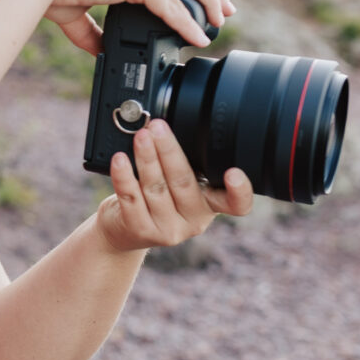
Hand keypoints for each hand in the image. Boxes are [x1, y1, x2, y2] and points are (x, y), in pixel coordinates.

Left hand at [96, 120, 253, 253]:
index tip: (234, 173)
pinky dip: (124, 175)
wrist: (124, 232)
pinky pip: (131, 197)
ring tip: (141, 136)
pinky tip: (120, 159)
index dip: (240, 190)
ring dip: (147, 158)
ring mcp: (167, 229)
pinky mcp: (140, 230)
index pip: (236, 204)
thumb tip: (168, 127)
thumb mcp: (178, 188)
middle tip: (159, 127)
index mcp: (210, 206)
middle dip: (169, 151)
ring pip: (156, 187)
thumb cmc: (154, 202)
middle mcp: (194, 221)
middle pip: (183, 182)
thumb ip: (184, 166)